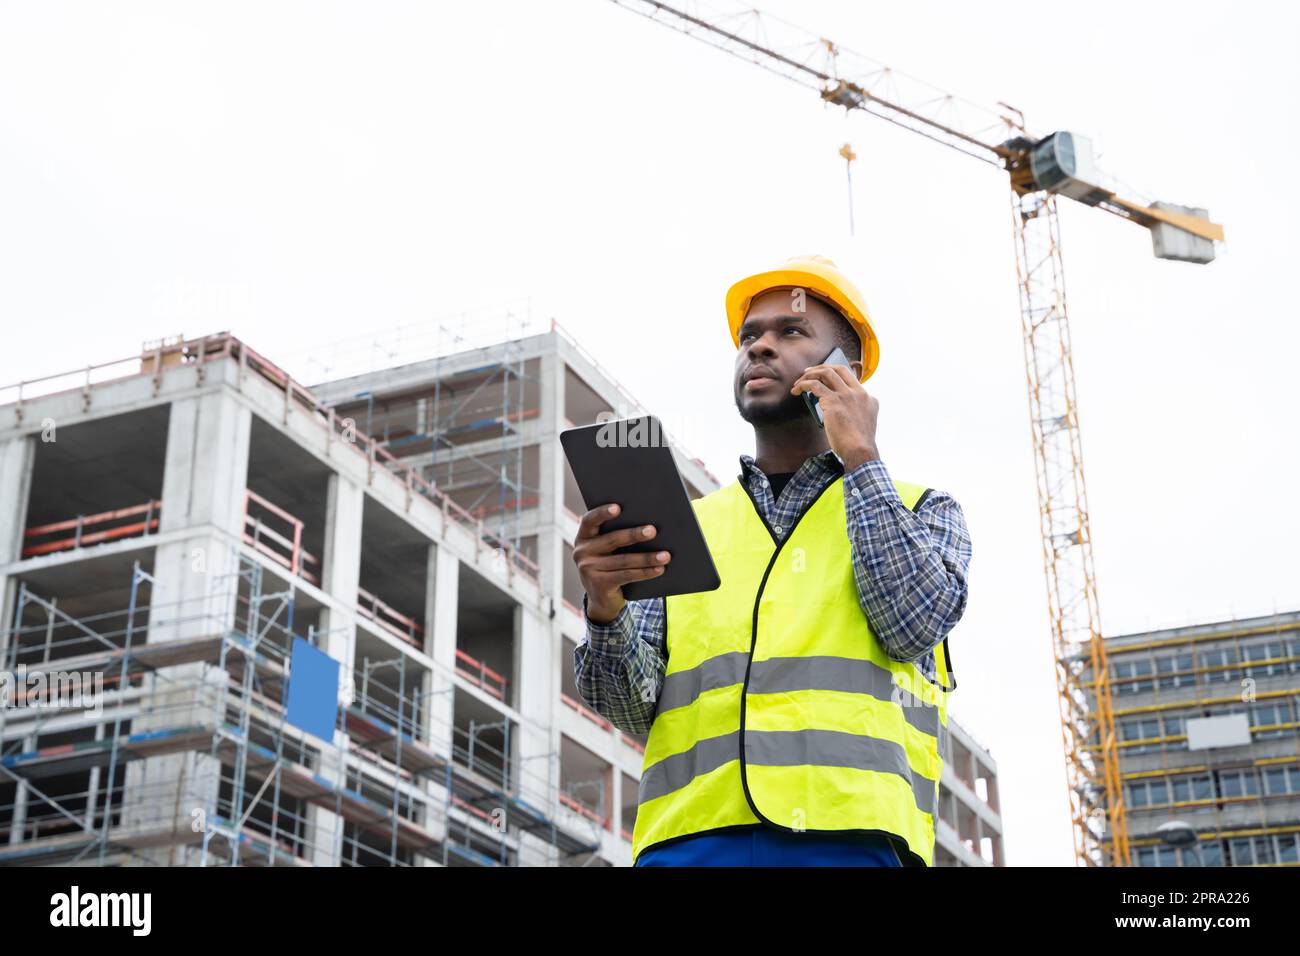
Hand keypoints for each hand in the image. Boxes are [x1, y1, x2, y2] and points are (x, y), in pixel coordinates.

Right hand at [571, 503, 671, 623]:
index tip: (618, 507)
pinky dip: (646, 572)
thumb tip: (647, 526)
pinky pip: (627, 576)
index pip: (589, 520)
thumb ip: (616, 536)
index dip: (602, 513)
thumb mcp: (607, 550)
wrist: (601, 599)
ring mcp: (589, 570)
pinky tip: (659, 569)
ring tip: (666, 555)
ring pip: (623, 560)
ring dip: (647, 557)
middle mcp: (582, 552)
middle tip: (653, 530)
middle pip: (612, 540)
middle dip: (634, 535)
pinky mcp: (600, 585)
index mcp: (583, 537)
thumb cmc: (609, 565)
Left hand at [791, 363, 879, 468]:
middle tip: (808, 372)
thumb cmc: (858, 444)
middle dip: (821, 367)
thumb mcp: (864, 423)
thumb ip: (857, 412)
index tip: (823, 377)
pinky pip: (814, 385)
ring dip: (810, 375)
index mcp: (867, 397)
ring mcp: (846, 395)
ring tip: (798, 382)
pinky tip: (796, 391)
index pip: (850, 376)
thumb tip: (840, 409)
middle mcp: (858, 393)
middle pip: (838, 369)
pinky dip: (803, 385)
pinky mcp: (833, 401)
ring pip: (826, 373)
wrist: (860, 451)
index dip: (835, 373)